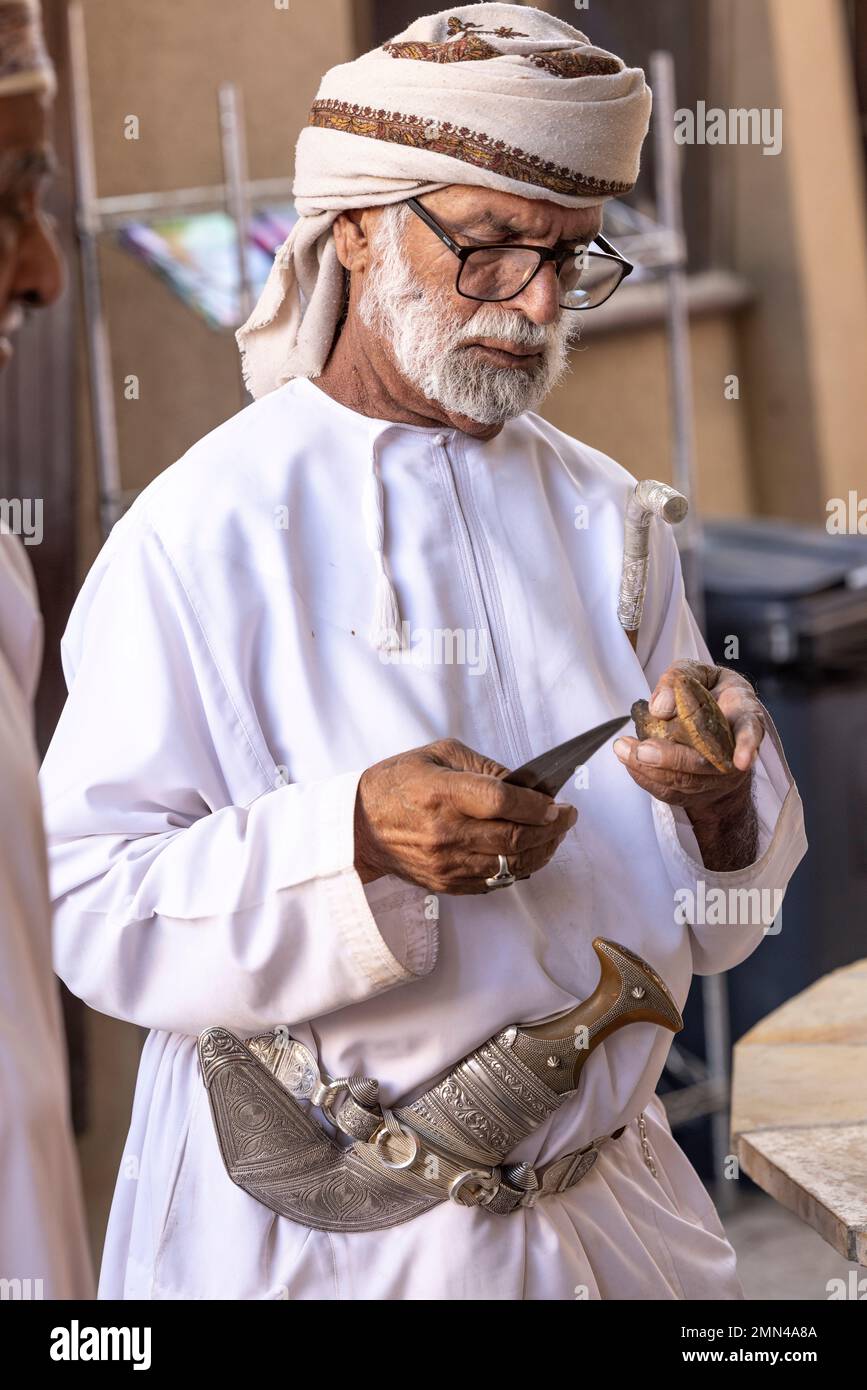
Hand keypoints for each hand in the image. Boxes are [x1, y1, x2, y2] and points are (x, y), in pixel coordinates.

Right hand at [354, 738, 576, 894]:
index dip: (537, 805)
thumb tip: (524, 784)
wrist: (359, 826)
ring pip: (511, 864)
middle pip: (514, 837)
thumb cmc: (398, 782)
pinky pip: (494, 881)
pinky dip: (518, 868)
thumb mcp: (438, 754)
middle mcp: (445, 832)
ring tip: (554, 836)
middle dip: (551, 829)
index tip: (559, 803)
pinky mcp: (446, 883)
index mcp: (442, 792)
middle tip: (567, 818)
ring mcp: (446, 863)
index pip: (502, 802)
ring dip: (542, 851)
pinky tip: (528, 853)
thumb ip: (484, 766)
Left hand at [613, 659, 763, 825]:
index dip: (747, 746)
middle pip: (708, 764)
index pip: (751, 731)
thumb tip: (659, 708)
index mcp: (744, 716)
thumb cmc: (707, 693)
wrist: (712, 723)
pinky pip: (672, 793)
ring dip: (651, 769)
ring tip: (623, 749)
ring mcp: (718, 777)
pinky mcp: (699, 791)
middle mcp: (734, 753)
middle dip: (674, 759)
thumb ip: (678, 679)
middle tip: (641, 750)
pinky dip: (647, 779)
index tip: (741, 762)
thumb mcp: (697, 673)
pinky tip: (628, 762)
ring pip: (687, 782)